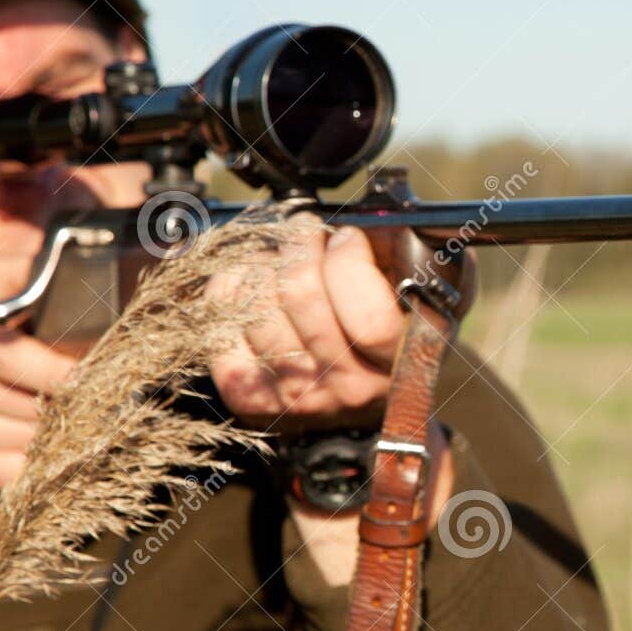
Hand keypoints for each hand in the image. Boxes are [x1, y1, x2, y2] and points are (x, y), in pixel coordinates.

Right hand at [0, 256, 79, 507]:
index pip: (28, 361)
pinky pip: (20, 472)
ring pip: (36, 440)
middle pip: (40, 404)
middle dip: (78, 402)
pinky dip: (44, 462)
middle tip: (104, 396)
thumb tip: (71, 266)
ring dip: (64, 432)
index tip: (107, 371)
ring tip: (77, 416)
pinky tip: (48, 443)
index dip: (75, 371)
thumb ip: (15, 272)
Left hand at [207, 218, 405, 425]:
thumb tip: (341, 232)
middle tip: (306, 231)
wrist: (355, 399)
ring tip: (280, 260)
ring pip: (259, 304)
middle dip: (301, 244)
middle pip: (303, 297)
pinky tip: (250, 283)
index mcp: (396, 366)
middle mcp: (347, 388)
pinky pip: (222, 326)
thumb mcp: (409, 307)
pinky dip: (228, 291)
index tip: (346, 237)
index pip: (367, 318)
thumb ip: (389, 270)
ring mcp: (296, 395)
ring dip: (264, 265)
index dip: (349, 261)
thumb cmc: (382, 344)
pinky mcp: (252, 396)